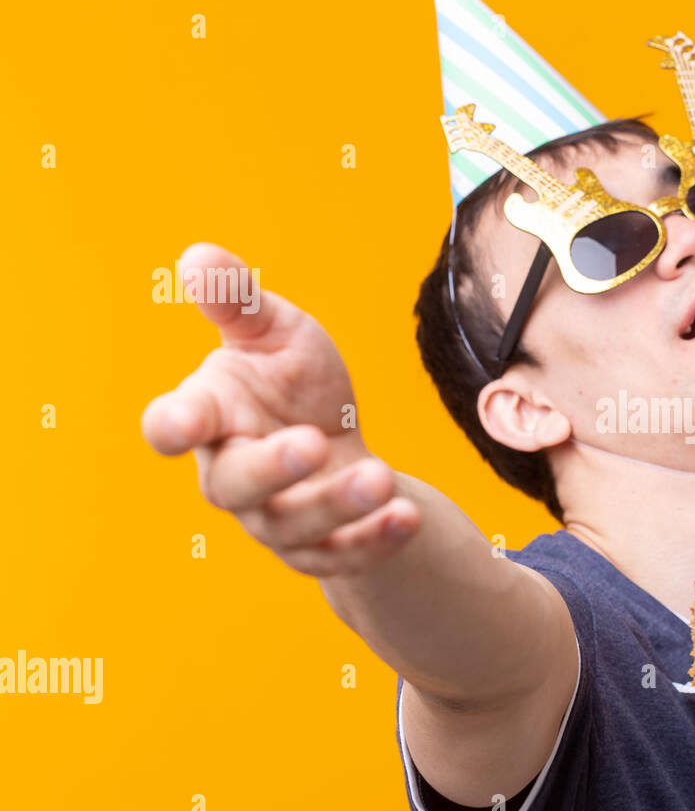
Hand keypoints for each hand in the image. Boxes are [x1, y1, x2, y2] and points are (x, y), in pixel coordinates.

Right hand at [141, 243, 419, 574]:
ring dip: (336, 504)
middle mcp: (232, 474)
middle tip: (311, 442)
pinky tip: (408, 516)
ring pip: (292, 525)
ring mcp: (273, 518)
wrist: (341, 442)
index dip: (175, 425)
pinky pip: (341, 554)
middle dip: (271, 468)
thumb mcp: (275, 332)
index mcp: (211, 416)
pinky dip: (374, 539)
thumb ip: (238, 302)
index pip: (170, 426)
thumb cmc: (293, 382)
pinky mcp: (319, 548)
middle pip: (234, 485)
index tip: (190, 420)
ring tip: (381, 479)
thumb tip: (199, 257)